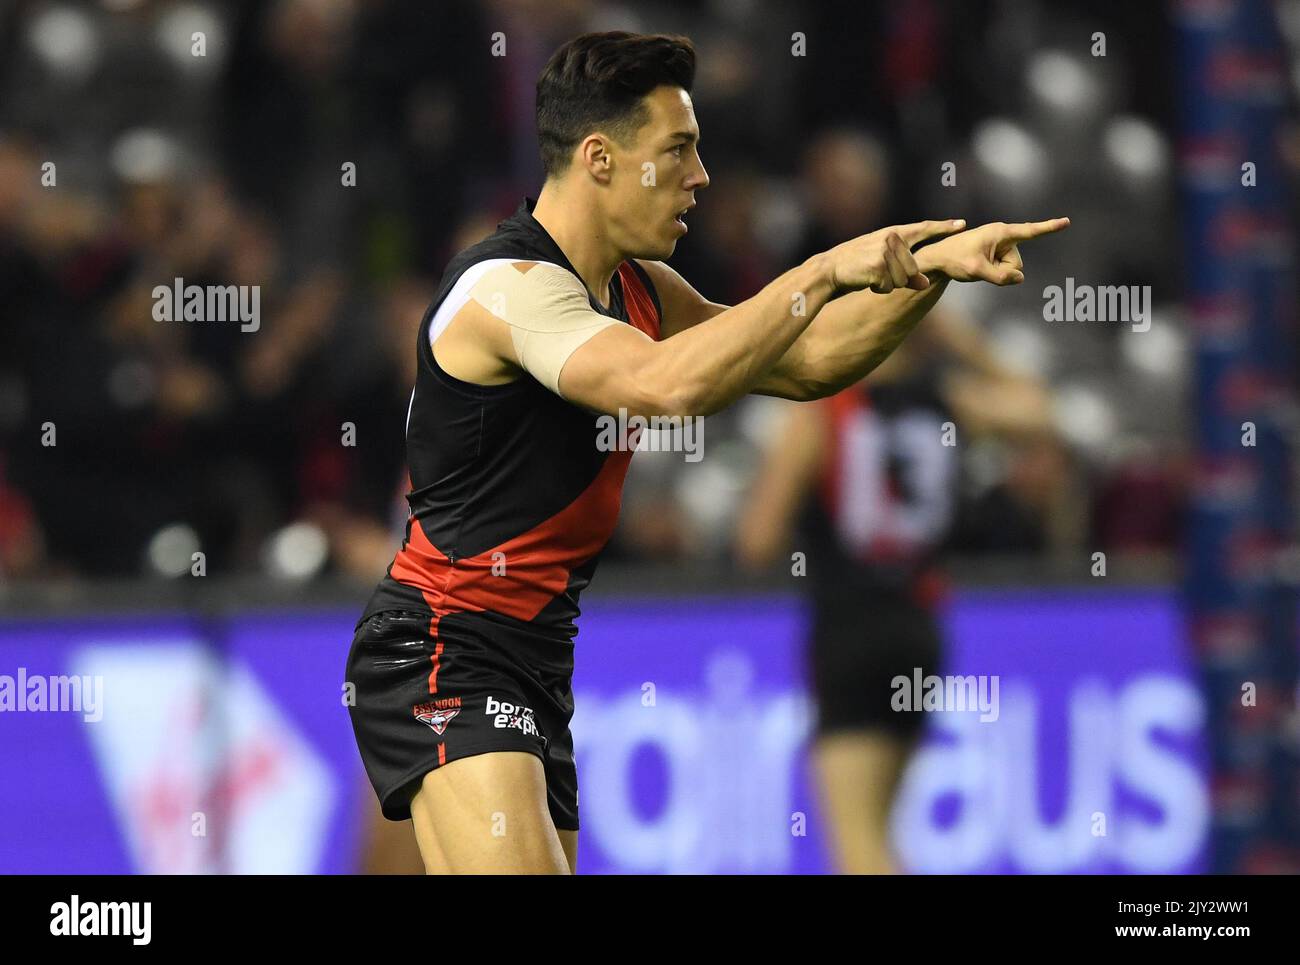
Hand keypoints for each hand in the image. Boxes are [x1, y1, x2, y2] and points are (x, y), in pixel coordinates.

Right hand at [824, 220, 967, 293]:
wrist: (828, 270)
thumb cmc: (855, 266)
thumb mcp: (881, 262)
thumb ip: (905, 267)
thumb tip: (926, 283)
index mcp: (893, 233)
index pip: (923, 229)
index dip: (943, 227)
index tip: (962, 224)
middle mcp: (891, 239)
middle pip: (913, 268)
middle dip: (900, 279)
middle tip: (877, 274)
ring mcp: (885, 252)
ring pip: (903, 279)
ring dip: (888, 285)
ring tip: (869, 276)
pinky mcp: (879, 267)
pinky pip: (889, 287)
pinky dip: (878, 289)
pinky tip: (865, 281)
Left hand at [918, 218, 1069, 284]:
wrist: (938, 259)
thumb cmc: (955, 260)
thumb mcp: (976, 271)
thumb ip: (999, 277)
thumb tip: (1020, 278)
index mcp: (1001, 232)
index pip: (1030, 231)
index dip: (1049, 228)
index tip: (1066, 221)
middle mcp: (1003, 236)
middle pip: (1017, 264)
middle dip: (1002, 272)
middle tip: (978, 266)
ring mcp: (1000, 244)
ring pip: (1011, 269)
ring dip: (996, 273)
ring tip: (976, 265)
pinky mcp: (997, 252)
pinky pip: (1004, 269)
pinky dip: (993, 273)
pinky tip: (978, 266)